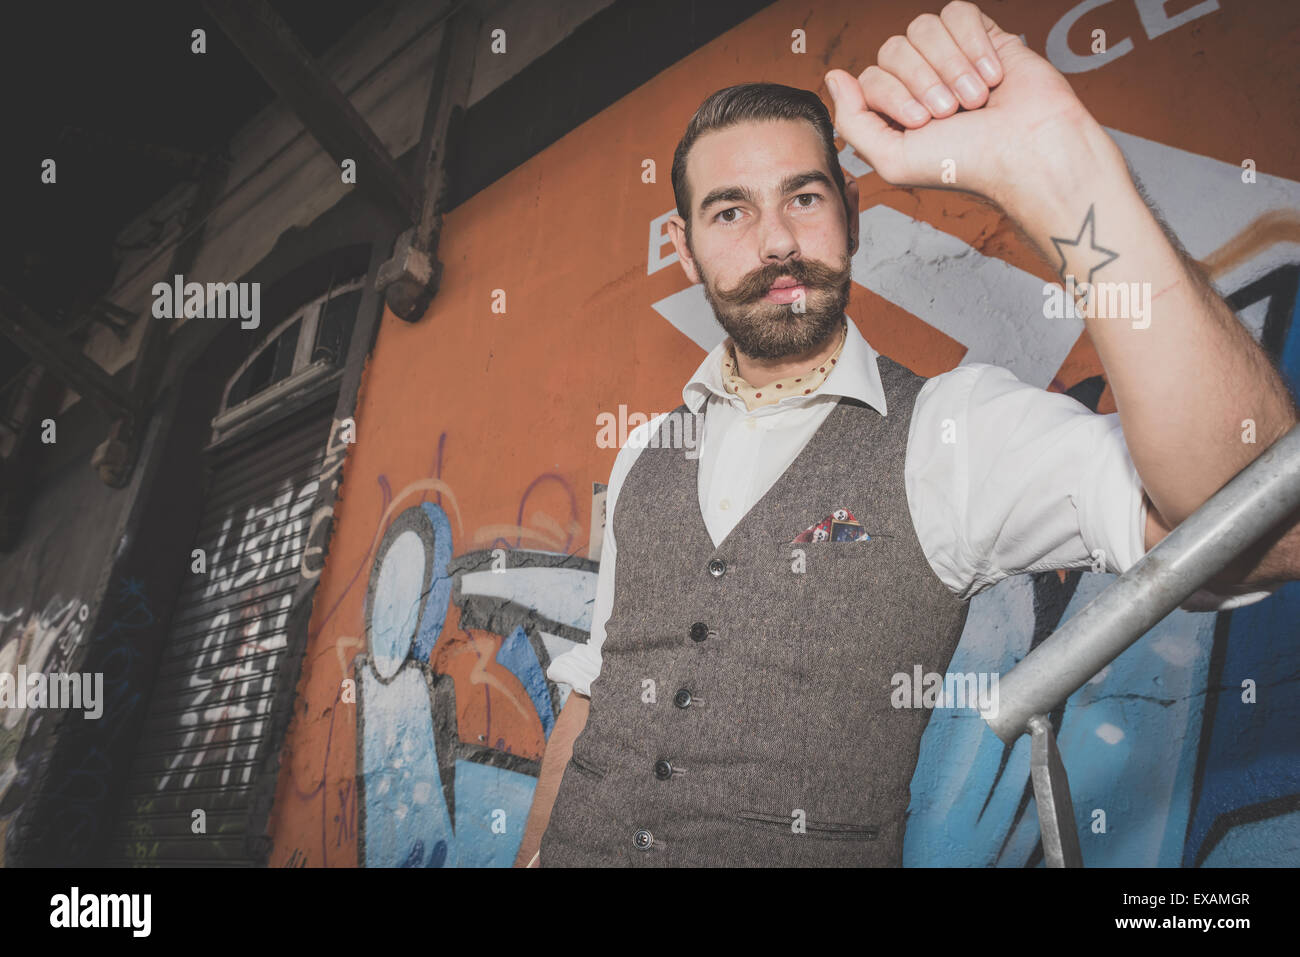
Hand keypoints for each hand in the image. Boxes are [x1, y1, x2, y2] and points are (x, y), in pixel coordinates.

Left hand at [825, 1, 1093, 205]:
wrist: (1027, 151)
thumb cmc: (964, 165)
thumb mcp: (892, 159)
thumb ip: (853, 120)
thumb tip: (833, 75)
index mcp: (896, 110)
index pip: (870, 77)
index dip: (894, 95)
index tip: (925, 123)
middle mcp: (920, 81)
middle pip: (893, 48)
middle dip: (922, 80)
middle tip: (952, 111)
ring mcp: (951, 57)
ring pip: (923, 26)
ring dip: (950, 64)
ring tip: (975, 97)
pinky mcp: (984, 37)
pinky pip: (958, 13)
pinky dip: (973, 42)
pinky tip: (992, 75)